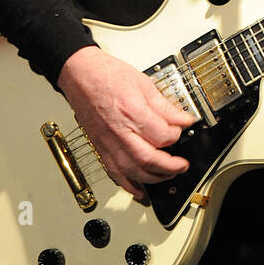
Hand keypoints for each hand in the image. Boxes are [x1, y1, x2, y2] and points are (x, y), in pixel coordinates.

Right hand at [57, 47, 194, 204]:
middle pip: (148, 159)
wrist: (80, 74)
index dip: (177, 135)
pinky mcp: (100, 148)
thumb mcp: (143, 83)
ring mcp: (107, 142)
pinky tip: (140, 190)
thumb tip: (183, 119)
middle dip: (170, 166)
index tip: (183, 130)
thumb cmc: (107, 75)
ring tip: (168, 175)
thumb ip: (165, 106)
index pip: (162, 135)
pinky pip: (114, 173)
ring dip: (153, 178)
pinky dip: (129, 185)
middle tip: (182, 164)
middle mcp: (119, 131)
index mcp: (132, 111)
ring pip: (132, 171)